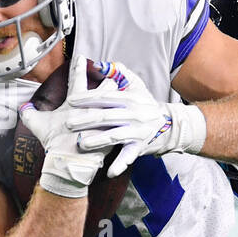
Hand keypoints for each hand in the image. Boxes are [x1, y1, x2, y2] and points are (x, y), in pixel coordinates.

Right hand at [17, 57, 113, 196]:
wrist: (69, 162)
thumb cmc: (54, 141)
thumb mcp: (38, 125)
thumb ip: (30, 113)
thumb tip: (23, 106)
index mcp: (75, 102)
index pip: (77, 80)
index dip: (78, 67)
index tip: (82, 56)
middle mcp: (92, 108)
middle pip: (106, 89)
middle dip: (110, 82)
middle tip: (113, 78)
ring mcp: (105, 120)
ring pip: (118, 104)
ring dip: (122, 99)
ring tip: (126, 96)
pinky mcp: (114, 132)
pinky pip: (123, 124)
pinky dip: (126, 121)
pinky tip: (132, 119)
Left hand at [64, 62, 204, 177]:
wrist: (169, 124)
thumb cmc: (146, 103)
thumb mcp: (137, 85)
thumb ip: (119, 72)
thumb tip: (102, 64)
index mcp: (130, 98)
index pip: (105, 97)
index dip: (88, 98)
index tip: (71, 101)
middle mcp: (134, 114)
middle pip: (106, 116)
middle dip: (86, 119)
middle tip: (68, 123)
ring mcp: (137, 131)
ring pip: (115, 135)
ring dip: (98, 141)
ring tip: (82, 143)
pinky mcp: (140, 146)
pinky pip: (129, 156)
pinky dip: (120, 164)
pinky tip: (109, 172)